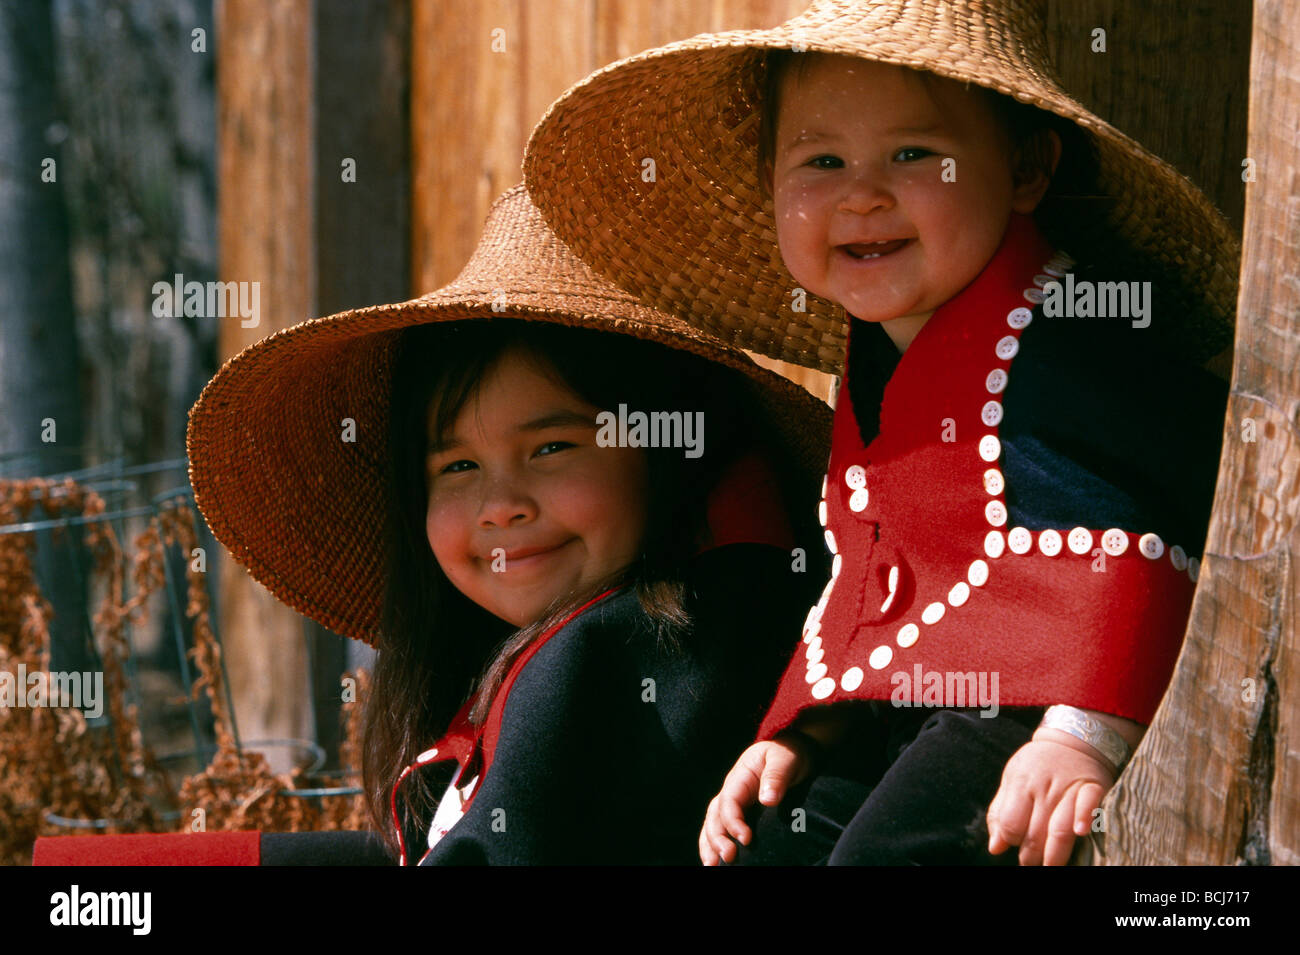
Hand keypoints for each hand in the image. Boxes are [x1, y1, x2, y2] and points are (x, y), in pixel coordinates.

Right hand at [699, 734, 813, 864]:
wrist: (793, 752)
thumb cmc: (788, 754)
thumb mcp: (785, 759)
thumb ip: (776, 776)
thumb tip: (767, 800)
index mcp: (739, 777)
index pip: (728, 801)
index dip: (733, 822)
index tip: (746, 839)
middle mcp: (731, 791)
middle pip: (715, 816)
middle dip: (717, 838)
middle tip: (728, 858)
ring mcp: (733, 803)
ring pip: (712, 824)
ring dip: (710, 845)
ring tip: (712, 866)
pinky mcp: (740, 814)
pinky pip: (721, 829)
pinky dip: (714, 844)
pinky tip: (716, 861)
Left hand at [985, 732, 1115, 865]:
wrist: (1072, 740)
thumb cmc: (1036, 766)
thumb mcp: (1012, 780)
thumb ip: (1000, 813)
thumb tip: (995, 848)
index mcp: (1020, 784)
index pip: (1011, 823)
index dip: (1010, 840)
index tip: (1014, 848)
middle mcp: (1043, 788)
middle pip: (1035, 833)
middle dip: (1032, 856)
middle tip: (1032, 864)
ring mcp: (1069, 788)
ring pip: (1060, 828)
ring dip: (1055, 853)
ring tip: (1050, 866)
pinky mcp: (1094, 788)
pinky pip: (1090, 805)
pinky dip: (1085, 818)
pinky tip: (1081, 832)